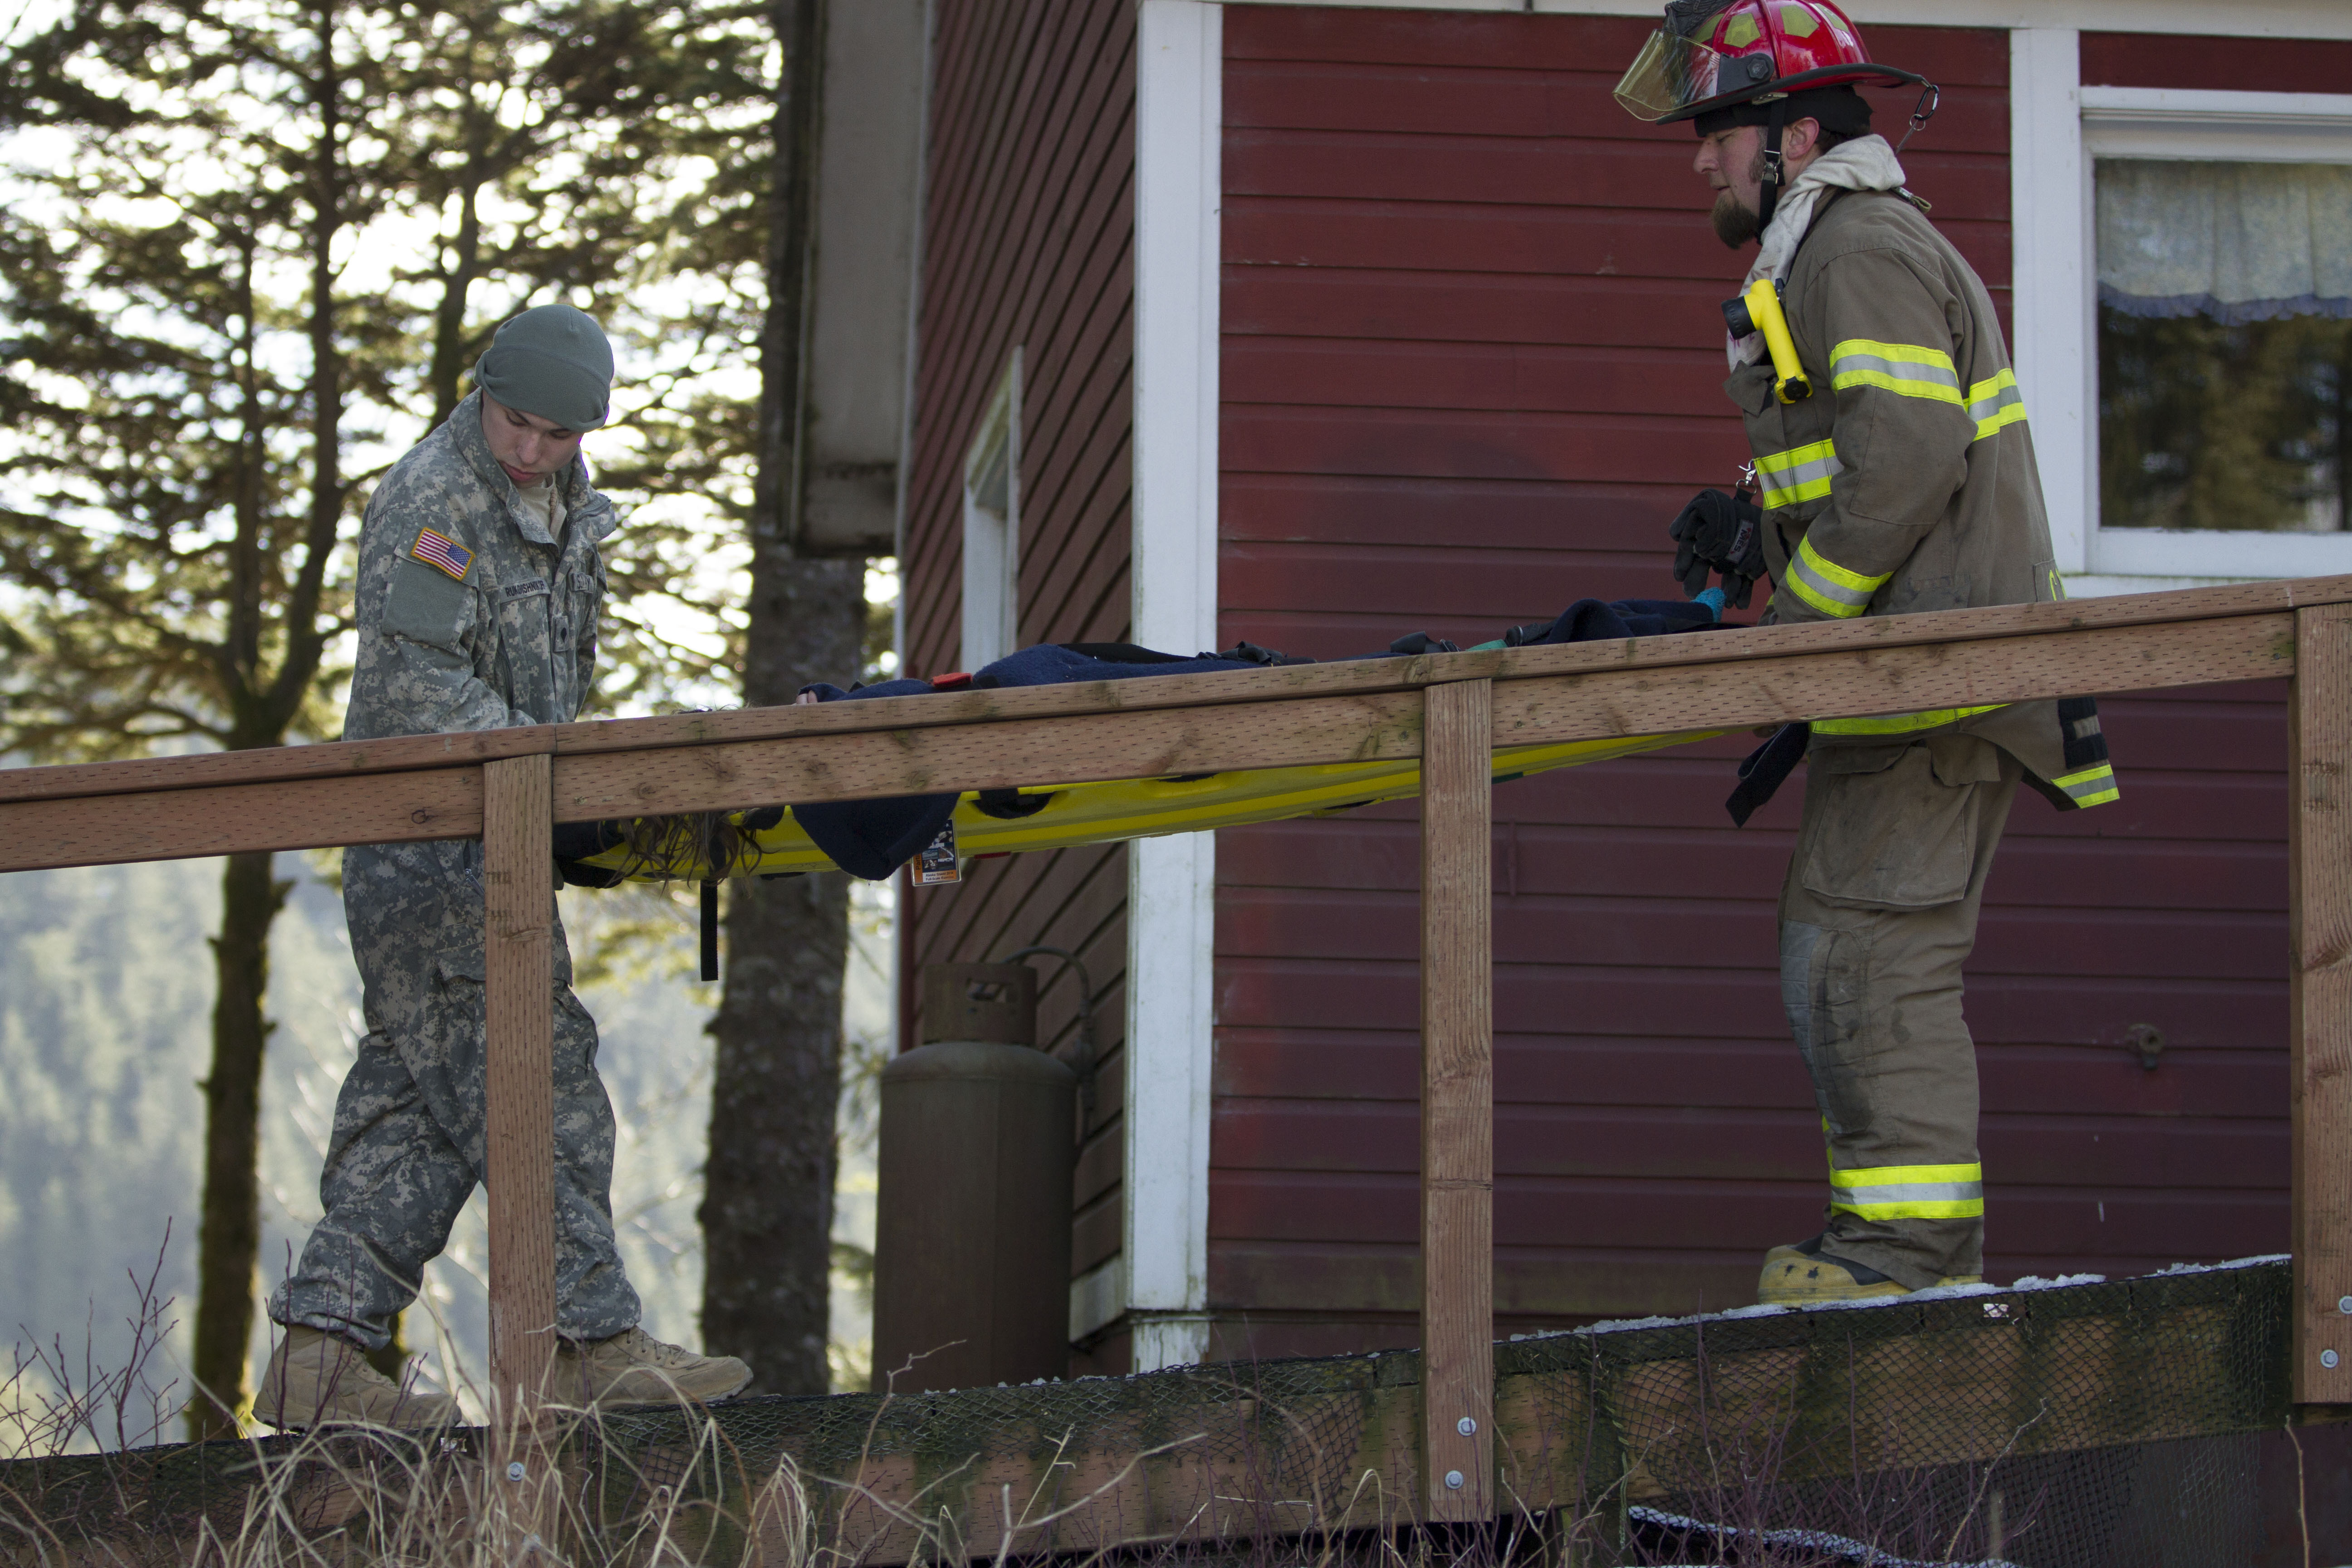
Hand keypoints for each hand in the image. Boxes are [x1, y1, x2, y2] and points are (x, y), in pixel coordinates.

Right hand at [1667, 489, 1766, 605]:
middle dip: (1698, 582)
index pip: (1689, 552)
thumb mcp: (1705, 503)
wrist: (1766, 509)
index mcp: (1703, 538)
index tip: (1679, 575)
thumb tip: (1674, 535)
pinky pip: (1744, 581)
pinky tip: (1741, 604)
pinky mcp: (1750, 567)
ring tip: (1726, 602)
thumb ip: (1688, 517)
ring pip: (1726, 575)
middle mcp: (1716, 550)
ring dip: (1725, 590)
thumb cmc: (1731, 505)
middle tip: (1694, 595)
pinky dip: (1742, 593)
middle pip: (1704, 567)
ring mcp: (1733, 559)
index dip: (1683, 563)